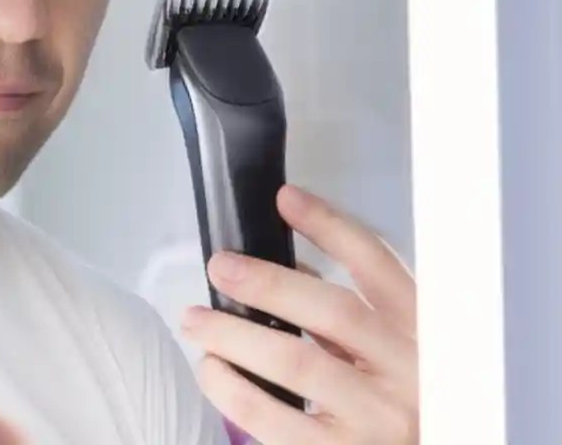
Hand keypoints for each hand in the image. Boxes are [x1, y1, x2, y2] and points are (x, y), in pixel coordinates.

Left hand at [180, 185, 418, 444]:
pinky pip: (271, 418)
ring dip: (234, 334)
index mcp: (422, 334)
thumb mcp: (393, 353)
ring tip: (195, 320)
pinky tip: (211, 370)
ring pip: (295, 361)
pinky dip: (231, 388)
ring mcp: (376, 419)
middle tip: (220, 266)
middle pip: (333, 310)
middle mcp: (408, 373)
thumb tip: (289, 269)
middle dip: (268, 282)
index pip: (379, 265)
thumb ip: (350, 315)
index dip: (331, 226)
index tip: (285, 198)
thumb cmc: (398, 408)